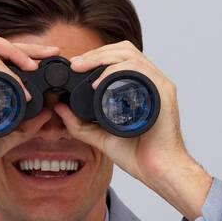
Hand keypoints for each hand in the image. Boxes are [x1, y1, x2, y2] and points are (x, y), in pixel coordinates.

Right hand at [0, 32, 64, 220]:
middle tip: (51, 52)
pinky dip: (7, 72)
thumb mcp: (8, 134)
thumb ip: (27, 124)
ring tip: (35, 67)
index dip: (25, 53)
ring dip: (16, 52)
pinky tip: (21, 89)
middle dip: (27, 45)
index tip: (48, 59)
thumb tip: (47, 112)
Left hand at [53, 42, 211, 219]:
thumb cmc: (138, 155)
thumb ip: (79, 124)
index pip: (117, 58)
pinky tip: (99, 83)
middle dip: (95, 53)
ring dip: (102, 57)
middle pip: (123, 50)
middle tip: (75, 64)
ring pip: (129, 54)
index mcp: (139, 87)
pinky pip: (138, 69)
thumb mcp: (101, 136)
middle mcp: (150, 82)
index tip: (75, 66)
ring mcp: (158, 85)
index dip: (95, 57)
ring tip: (82, 68)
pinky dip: (116, 71)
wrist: (158, 171)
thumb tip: (58, 107)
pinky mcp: (163, 91)